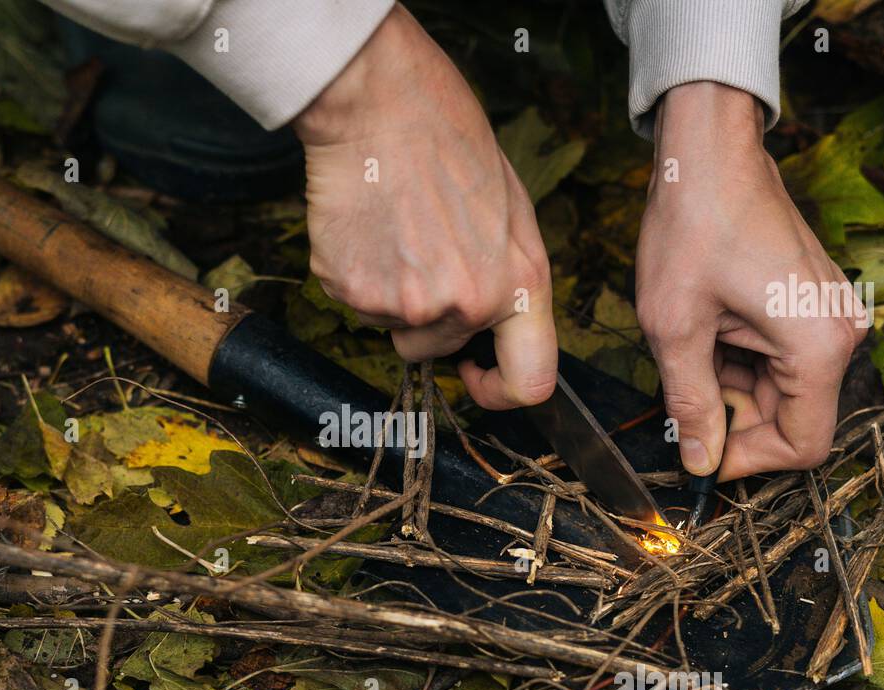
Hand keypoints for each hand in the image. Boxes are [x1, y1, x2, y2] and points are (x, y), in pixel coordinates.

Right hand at [292, 4, 555, 409]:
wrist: (379, 104)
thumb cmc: (449, 140)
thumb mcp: (512, 210)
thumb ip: (508, 275)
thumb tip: (494, 321)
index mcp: (517, 284)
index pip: (531, 382)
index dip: (500, 390)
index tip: (477, 373)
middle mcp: (464, 305)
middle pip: (439, 348)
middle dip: (429, 315)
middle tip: (421, 249)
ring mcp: (404, 304)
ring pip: (393, 325)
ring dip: (390, 292)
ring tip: (395, 228)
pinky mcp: (352, 292)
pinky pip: (354, 302)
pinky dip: (355, 273)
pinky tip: (367, 225)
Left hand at [635, 82, 867, 480]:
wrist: (710, 155)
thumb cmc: (693, 228)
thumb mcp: (675, 329)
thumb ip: (691, 405)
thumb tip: (700, 462)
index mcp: (819, 346)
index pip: (802, 445)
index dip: (746, 459)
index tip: (699, 452)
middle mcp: (842, 333)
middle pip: (791, 417)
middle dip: (732, 417)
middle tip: (680, 390)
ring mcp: (832, 314)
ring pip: (781, 388)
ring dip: (731, 386)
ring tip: (689, 345)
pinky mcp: (814, 301)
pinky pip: (782, 357)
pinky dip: (740, 360)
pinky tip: (706, 329)